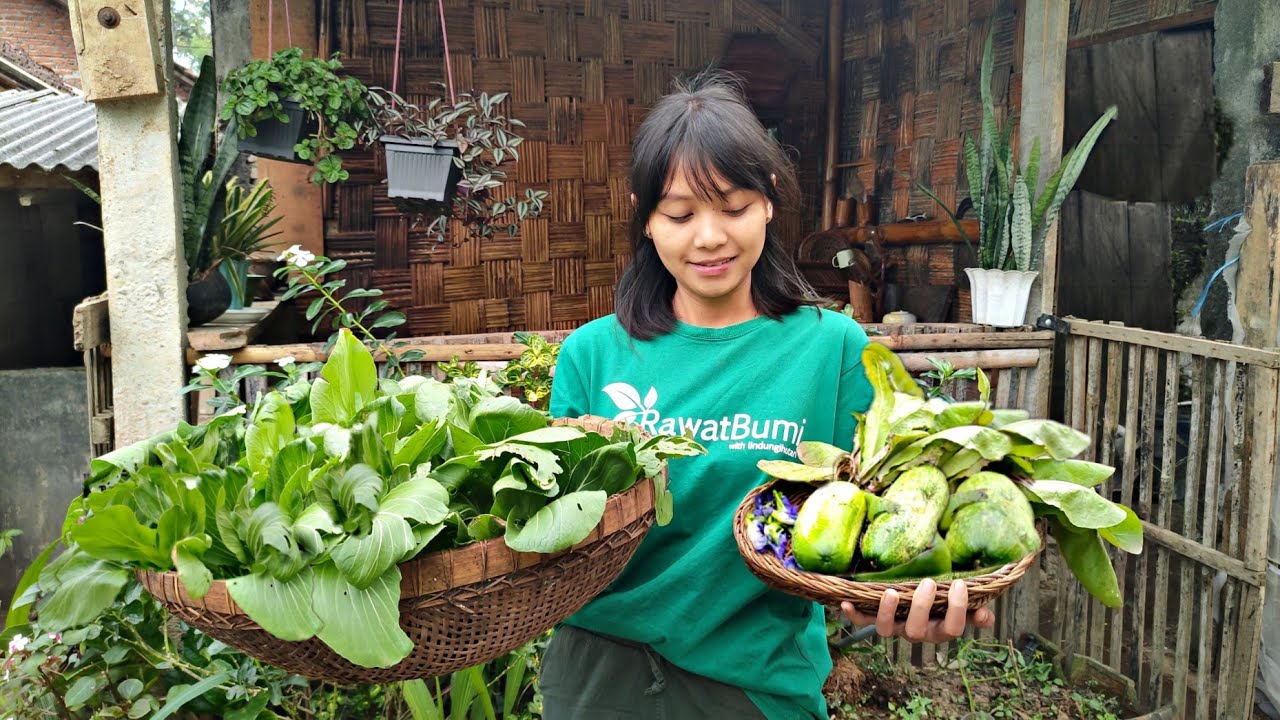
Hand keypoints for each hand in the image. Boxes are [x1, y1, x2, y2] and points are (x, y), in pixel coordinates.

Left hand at [840, 579, 994, 642]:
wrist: (918, 609)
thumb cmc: (943, 606)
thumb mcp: (962, 609)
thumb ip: (975, 613)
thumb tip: (986, 616)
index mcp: (940, 630)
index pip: (952, 629)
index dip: (957, 609)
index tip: (959, 584)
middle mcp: (916, 633)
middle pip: (916, 630)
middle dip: (921, 606)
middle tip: (927, 582)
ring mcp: (895, 627)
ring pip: (886, 630)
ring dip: (886, 612)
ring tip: (890, 592)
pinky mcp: (877, 620)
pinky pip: (862, 621)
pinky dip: (853, 614)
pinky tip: (844, 603)